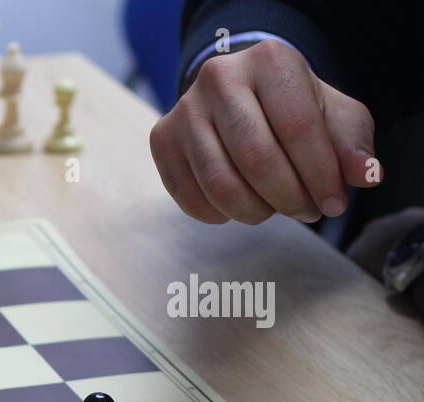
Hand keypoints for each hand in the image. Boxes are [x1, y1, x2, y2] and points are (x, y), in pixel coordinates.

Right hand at [149, 40, 379, 225]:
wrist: (243, 96)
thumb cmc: (294, 109)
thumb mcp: (336, 117)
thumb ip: (353, 146)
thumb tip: (366, 176)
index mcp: (270, 60)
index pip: (298, 128)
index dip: (320, 176)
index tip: (334, 204)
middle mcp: (219, 78)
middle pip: (257, 159)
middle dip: (289, 197)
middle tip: (306, 211)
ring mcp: (184, 109)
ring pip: (221, 184)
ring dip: (255, 212)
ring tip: (275, 209)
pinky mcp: (161, 139)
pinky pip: (190, 198)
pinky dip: (220, 215)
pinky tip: (241, 205)